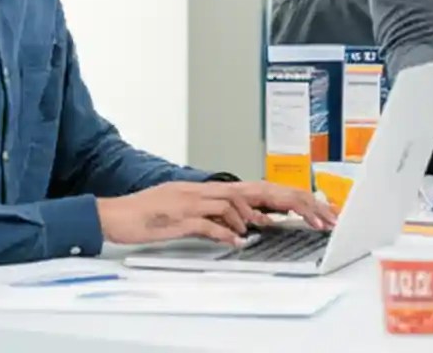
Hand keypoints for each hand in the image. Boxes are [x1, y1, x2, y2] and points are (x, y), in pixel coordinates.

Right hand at [96, 181, 337, 246]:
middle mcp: (207, 190)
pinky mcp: (177, 216)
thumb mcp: (191, 216)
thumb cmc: (151, 215)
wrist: (114, 213)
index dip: (292, 198)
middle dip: (292, 203)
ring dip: (256, 215)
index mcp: (214, 190)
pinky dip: (223, 231)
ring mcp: (193, 200)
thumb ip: (217, 220)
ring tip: (278, 227)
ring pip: (234, 201)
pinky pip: (205, 222)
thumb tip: (241, 232)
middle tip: (318, 217)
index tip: (318, 210)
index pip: (262, 190)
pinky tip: (237, 241)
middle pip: (259, 191)